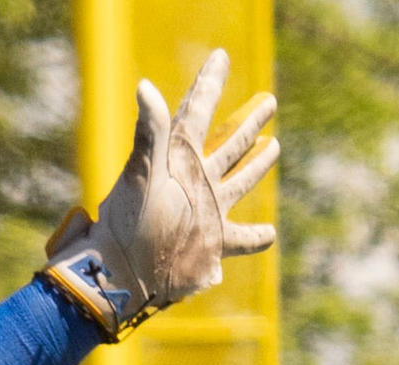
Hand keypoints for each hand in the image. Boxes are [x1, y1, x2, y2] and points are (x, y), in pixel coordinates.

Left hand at [41, 52, 278, 335]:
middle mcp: (196, 181)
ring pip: (239, 183)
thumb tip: (145, 87)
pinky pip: (240, 238)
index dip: (209, 83)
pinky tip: (270, 234)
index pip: (198, 111)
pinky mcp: (211, 242)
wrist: (125, 273)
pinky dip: (257, 237)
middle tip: (268, 101)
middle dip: (247, 123)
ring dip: (256, 165)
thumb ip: (151, 131)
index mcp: (179, 158)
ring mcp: (207, 211)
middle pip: (227, 144)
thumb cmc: (129, 222)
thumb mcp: (143, 172)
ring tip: (273, 145)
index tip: (221, 57)